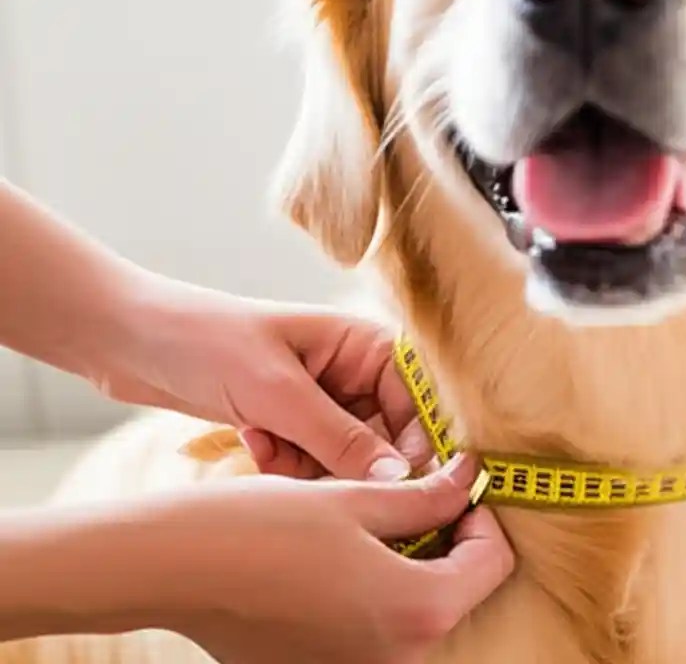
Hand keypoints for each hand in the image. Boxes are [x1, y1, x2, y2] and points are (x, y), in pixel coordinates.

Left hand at [95, 275, 428, 481]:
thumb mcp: (278, 394)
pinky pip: (312, 463)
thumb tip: (402, 480)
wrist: (128, 340)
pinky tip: (252, 441)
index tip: (391, 486)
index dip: (409, 448)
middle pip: (385, 439)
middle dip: (343, 460)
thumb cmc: (205, 341)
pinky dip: (285, 464)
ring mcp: (322, 399)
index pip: (418, 405)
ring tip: (267, 444)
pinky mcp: (292, 422)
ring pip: (346, 459)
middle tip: (305, 464)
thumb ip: (342, 440)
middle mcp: (353, 371)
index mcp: (366, 344)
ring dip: (308, 465)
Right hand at [129, 456, 510, 663]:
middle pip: (458, 592)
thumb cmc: (260, 528)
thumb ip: (427, 498)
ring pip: (418, 611)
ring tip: (372, 525)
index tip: (455, 486)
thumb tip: (472, 478)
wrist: (167, 571)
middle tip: (417, 497)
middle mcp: (399, 658)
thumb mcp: (355, 502)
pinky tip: (338, 561)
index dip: (480, 516)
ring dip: (413, 567)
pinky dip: (374, 596)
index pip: (493, 563)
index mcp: (419, 611)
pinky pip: (375, 633)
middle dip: (448, 541)